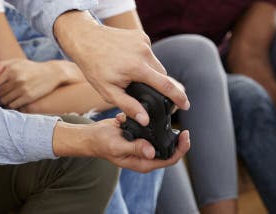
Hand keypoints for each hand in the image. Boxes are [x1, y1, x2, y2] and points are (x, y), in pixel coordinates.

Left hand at [0, 59, 67, 108]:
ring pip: (5, 101)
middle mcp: (16, 79)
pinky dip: (12, 105)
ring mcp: (22, 88)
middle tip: (4, 94)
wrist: (51, 73)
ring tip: (10, 98)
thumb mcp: (16, 61)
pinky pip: (13, 105)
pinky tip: (15, 101)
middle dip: (0, 94)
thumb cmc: (31, 67)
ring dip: (5, 101)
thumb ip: (2, 65)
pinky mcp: (29, 97)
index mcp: (11, 69)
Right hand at [53, 115, 190, 171]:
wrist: (91, 136)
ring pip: (160, 138)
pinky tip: (152, 112)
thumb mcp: (117, 145)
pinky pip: (151, 129)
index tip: (185, 134)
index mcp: (143, 162)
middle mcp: (145, 154)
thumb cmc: (101, 143)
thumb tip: (151, 152)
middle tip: (180, 125)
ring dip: (166, 128)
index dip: (180, 148)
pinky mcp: (138, 135)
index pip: (169, 159)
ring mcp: (142, 145)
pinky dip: (154, 121)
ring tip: (169, 116)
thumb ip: (134, 148)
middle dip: (176, 138)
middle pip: (168, 149)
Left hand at [54, 11, 188, 125]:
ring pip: (155, 63)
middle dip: (156, 84)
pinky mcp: (141, 35)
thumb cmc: (93, 66)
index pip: (166, 85)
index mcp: (137, 68)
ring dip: (149, 71)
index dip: (178, 97)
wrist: (84, 38)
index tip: (186, 105)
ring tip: (129, 73)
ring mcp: (143, 41)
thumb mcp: (107, 91)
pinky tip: (128, 60)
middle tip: (141, 89)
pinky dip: (143, 59)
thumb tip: (146, 119)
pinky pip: (148, 52)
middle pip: (162, 75)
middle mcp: (144, 52)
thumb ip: (128, 105)